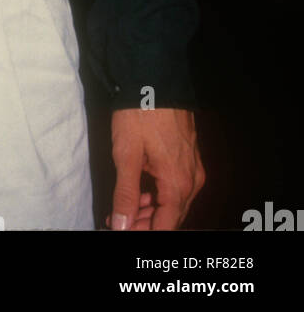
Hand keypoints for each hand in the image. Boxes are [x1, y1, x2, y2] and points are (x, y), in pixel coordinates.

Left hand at [107, 107, 203, 229]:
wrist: (155, 78)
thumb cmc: (139, 113)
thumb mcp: (126, 155)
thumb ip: (125, 194)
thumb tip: (121, 226)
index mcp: (178, 183)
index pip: (165, 227)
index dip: (142, 233)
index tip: (122, 230)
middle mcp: (192, 180)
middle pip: (172, 218)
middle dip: (145, 224)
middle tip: (117, 221)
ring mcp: (193, 168)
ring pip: (175, 203)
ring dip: (151, 211)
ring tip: (123, 209)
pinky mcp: (189, 158)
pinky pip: (177, 187)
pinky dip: (159, 195)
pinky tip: (140, 193)